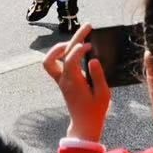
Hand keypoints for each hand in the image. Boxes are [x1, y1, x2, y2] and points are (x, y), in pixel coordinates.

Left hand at [43, 25, 110, 143]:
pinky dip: (62, 54)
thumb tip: (93, 60)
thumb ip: (98, 76)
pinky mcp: (62, 81)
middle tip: (87, 27)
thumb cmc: (95, 110)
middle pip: (60, 55)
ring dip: (61, 47)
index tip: (90, 45)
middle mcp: (63, 80)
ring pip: (49, 60)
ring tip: (77, 40)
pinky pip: (54, 64)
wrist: (84, 124)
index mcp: (73, 83)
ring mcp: (61, 80)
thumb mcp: (103, 94)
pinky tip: (76, 50)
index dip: (79, 50)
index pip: (69, 60)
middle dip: (74, 38)